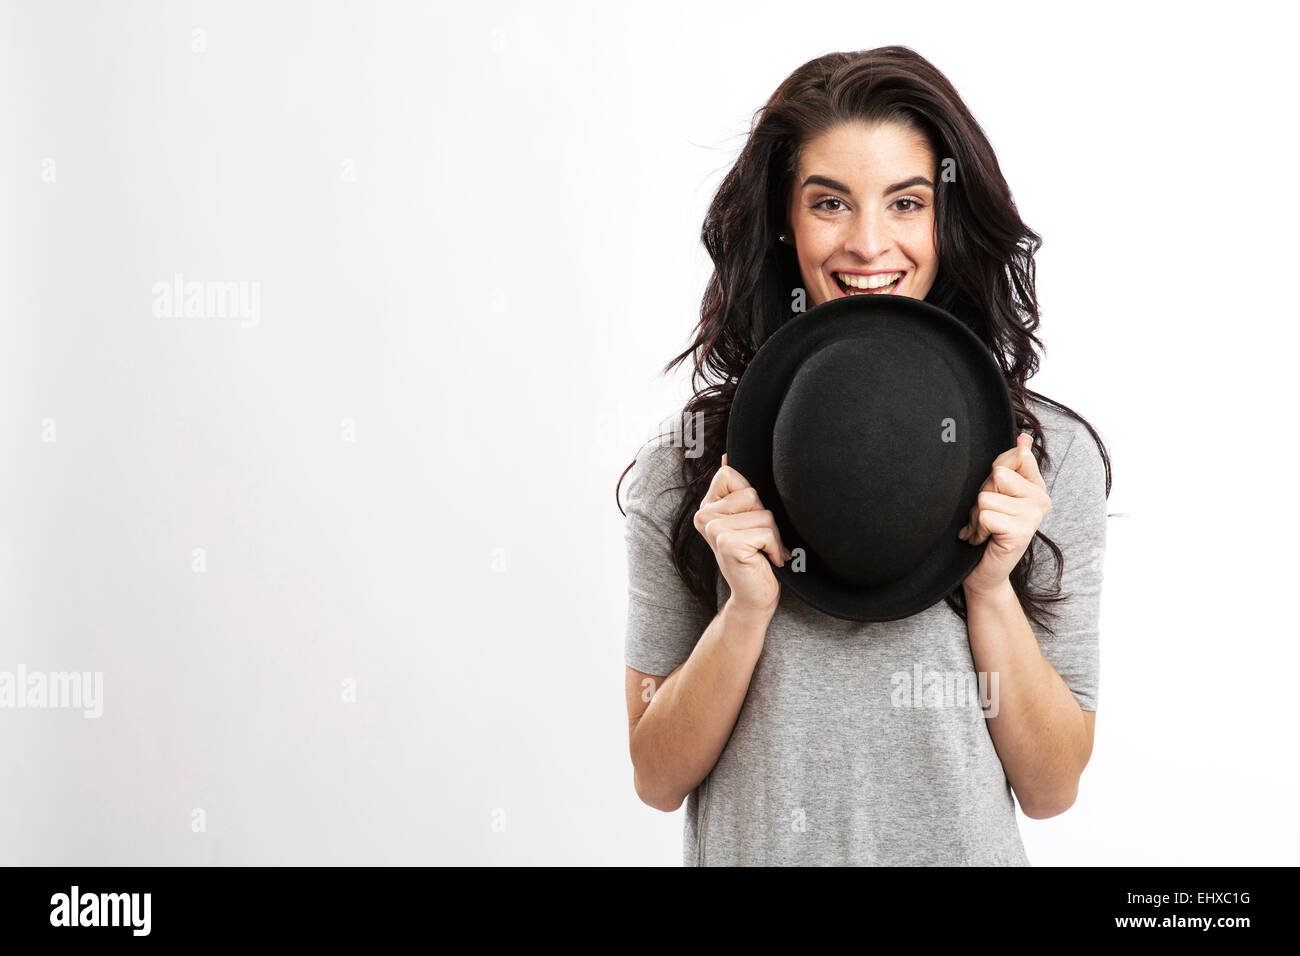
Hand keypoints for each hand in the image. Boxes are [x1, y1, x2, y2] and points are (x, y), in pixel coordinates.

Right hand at [694, 452, 790, 617]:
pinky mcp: (728, 543)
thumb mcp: (748, 519)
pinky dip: (774, 548)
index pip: (730, 474)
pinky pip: (766, 532)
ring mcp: (713, 529)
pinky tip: (765, 561)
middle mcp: (703, 516)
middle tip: (758, 541)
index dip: (750, 497)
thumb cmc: (756, 556)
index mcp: (706, 507)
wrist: (754, 596)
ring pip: (763, 514)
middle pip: (751, 493)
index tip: (747, 522)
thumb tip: (726, 455)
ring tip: (763, 552)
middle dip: (765, 517)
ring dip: (772, 535)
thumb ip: (737, 490)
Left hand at [958, 433, 1050, 594]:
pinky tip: (984, 541)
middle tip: (985, 517)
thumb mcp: (997, 493)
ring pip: (986, 496)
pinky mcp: (1021, 532)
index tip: (995, 493)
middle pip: (996, 474)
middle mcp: (1041, 499)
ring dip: (976, 516)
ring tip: (983, 530)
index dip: (993, 473)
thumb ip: (1011, 464)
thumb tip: (1024, 437)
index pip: (1015, 455)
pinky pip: (985, 515)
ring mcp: (1033, 516)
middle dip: (981, 496)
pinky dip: (976, 530)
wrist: (985, 572)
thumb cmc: (987, 530)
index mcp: (1036, 486)